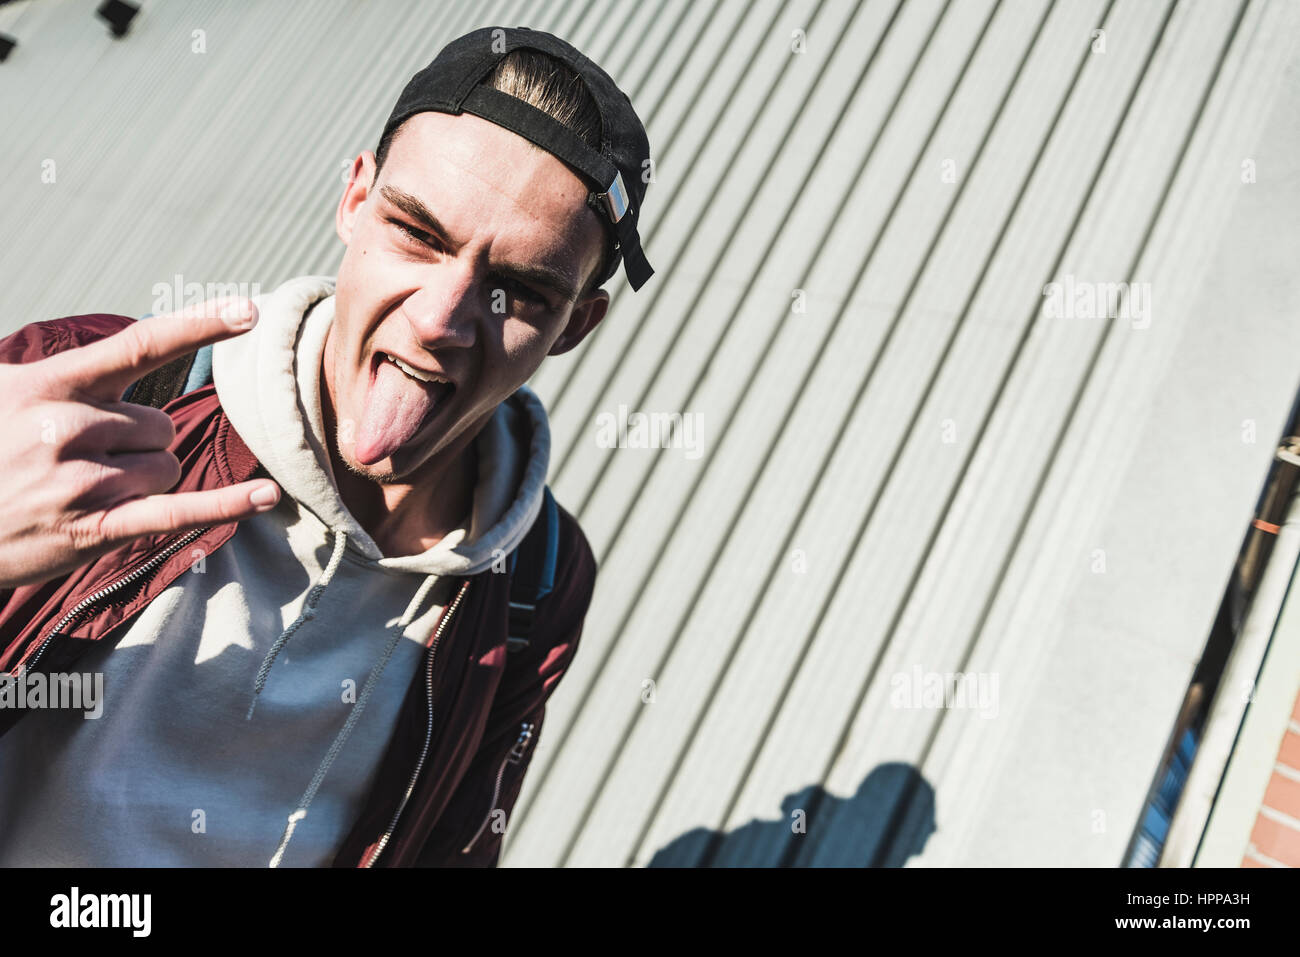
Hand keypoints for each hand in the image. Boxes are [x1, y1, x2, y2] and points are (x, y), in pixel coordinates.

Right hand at [0, 298, 280, 588]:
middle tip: (83, 460)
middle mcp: (67, 428)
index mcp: (49, 386)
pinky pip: (175, 513)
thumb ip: (63, 379)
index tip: (247, 310)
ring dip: (140, 480)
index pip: (138, 346)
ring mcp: (79, 482)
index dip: (197, 326)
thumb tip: (127, 353)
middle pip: (160, 426)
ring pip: (165, 469)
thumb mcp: (3, 393)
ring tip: (81, 491)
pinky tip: (266, 495)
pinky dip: (224, 505)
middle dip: (138, 444)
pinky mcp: (90, 530)